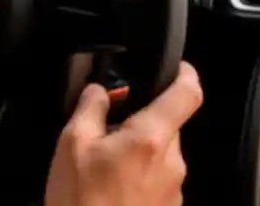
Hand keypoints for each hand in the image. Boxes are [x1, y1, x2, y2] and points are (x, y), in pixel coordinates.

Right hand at [45, 62, 202, 205]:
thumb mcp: (71, 145)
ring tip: (101, 170)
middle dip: (140, 124)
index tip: (177, 67)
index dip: (185, 73)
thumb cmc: (81, 204)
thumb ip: (90, 107)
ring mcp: (172, 189)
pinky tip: (110, 191)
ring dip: (136, 155)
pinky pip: (156, 182)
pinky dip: (137, 179)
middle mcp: (171, 163)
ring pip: (160, 156)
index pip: (188, 93)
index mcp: (151, 138)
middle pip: (167, 126)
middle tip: (107, 133)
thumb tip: (99, 90)